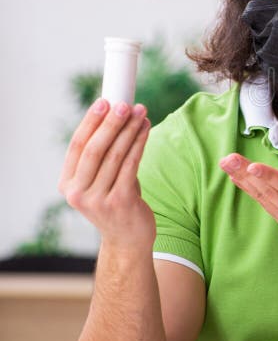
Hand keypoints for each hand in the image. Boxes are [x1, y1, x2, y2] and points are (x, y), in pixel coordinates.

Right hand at [58, 99, 153, 252]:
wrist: (128, 239)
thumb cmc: (116, 201)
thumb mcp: (100, 181)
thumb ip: (101, 156)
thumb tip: (116, 115)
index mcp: (67, 184)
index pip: (77, 146)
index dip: (90, 122)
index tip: (104, 101)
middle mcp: (77, 193)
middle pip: (95, 149)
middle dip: (111, 123)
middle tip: (125, 104)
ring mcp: (98, 200)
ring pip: (115, 155)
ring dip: (130, 130)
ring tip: (141, 112)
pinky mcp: (120, 202)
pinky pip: (131, 165)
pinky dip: (139, 143)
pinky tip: (146, 128)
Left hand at [219, 153, 277, 270]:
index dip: (272, 178)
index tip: (253, 167)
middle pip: (271, 192)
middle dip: (247, 174)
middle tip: (227, 159)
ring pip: (265, 199)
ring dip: (243, 181)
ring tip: (226, 164)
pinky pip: (267, 206)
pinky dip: (252, 191)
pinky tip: (239, 179)